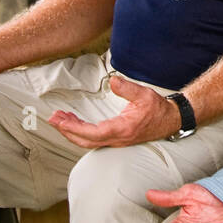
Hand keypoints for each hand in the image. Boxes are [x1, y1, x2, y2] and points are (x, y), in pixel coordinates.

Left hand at [48, 72, 178, 147]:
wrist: (170, 120)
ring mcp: (116, 140)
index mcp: (123, 129)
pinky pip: (93, 139)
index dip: (75, 129)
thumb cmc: (158, 108)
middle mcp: (117, 138)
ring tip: (59, 118)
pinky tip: (73, 122)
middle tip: (53, 119)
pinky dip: (80, 131)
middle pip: (85, 141)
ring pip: (88, 141)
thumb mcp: (145, 95)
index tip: (61, 122)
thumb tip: (113, 80)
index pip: (93, 133)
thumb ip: (127, 88)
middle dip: (67, 131)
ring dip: (72, 131)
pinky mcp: (115, 138)